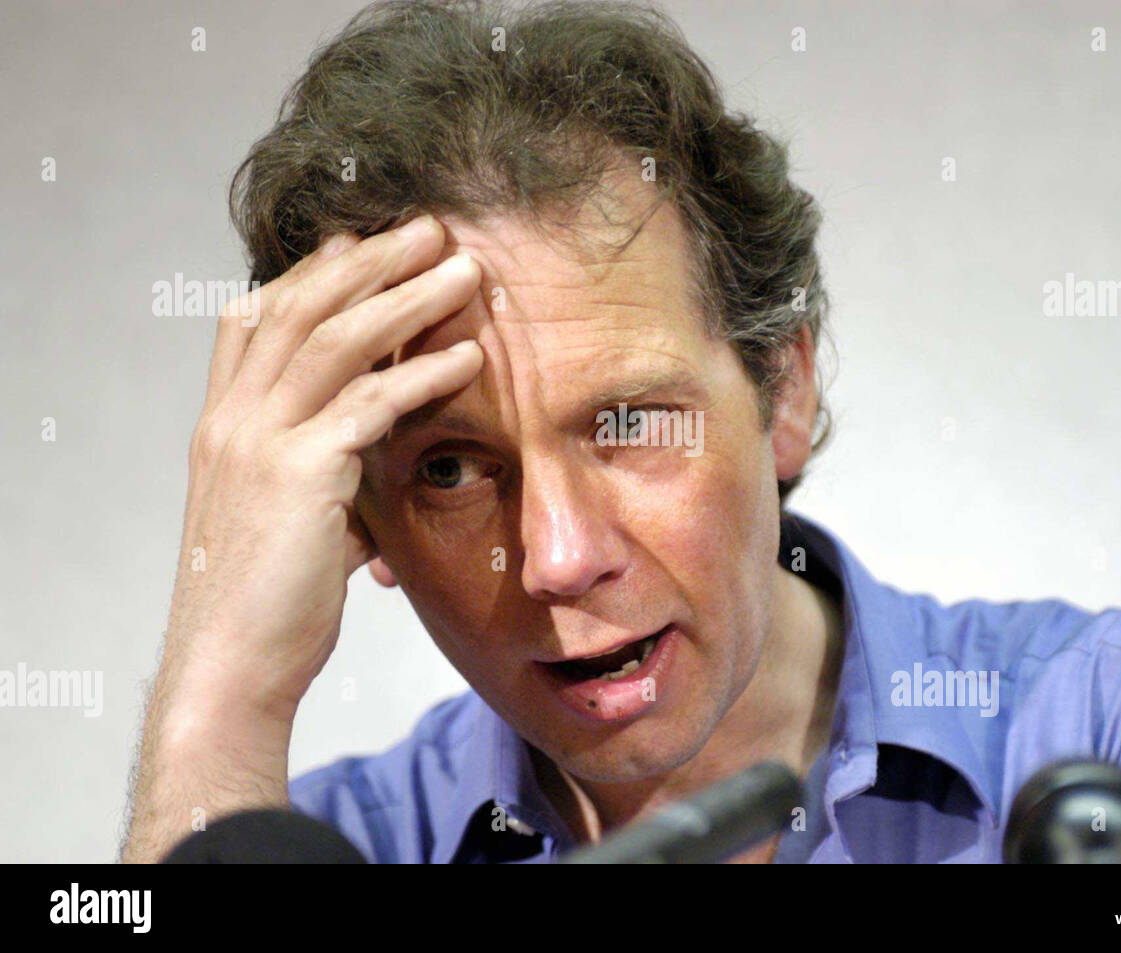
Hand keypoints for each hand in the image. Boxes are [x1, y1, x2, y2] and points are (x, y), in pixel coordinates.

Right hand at [124, 215, 480, 859]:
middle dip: (369, 262)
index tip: (356, 241)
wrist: (232, 665)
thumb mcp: (286, 517)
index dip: (307, 274)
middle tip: (430, 230)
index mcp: (221, 424)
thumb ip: (319, 467)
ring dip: (405, 299)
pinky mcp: (298, 475)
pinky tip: (467, 357)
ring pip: (335, 340)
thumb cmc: (267, 600)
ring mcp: (259, 442)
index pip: (254, 320)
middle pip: (300, 309)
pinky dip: (422, 374)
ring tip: (462, 270)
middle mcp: (232, 419)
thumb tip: (366, 452)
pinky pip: (369, 404)